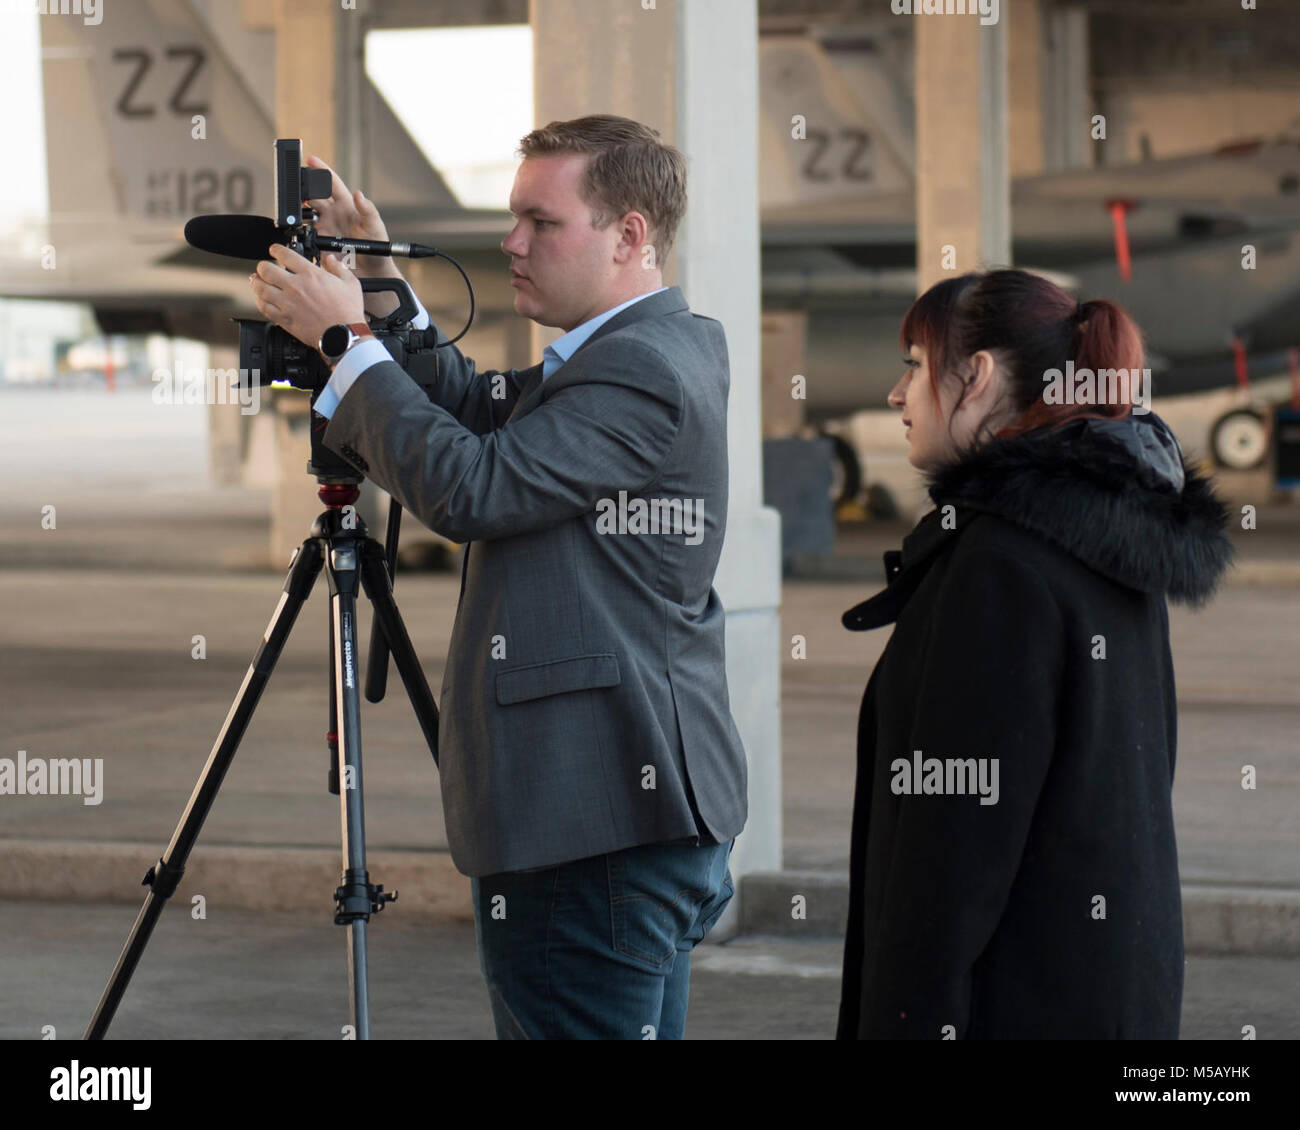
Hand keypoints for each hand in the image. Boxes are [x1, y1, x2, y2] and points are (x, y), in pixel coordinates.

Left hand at [249, 244, 364, 350]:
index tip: (275, 250)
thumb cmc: (348, 312)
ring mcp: (287, 303)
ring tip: (257, 282)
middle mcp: (295, 286)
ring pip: (260, 288)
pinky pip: (264, 308)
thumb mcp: (350, 284)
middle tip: (264, 268)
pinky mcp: (284, 319)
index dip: (276, 249)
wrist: (343, 336)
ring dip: (257, 283)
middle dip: (263, 266)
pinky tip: (262, 300)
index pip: (284, 254)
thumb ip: (338, 268)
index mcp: (310, 274)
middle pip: (266, 270)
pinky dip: (260, 302)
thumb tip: (331, 259)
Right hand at [303, 154, 394, 276]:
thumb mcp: (376, 228)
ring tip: (295, 211)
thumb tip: (359, 194)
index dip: (321, 170)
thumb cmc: (378, 249)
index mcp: (346, 206)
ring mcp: (323, 228)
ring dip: (298, 211)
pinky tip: (298, 232)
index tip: (311, 159)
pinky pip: (303, 235)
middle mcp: (332, 214)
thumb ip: (369, 211)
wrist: (373, 274)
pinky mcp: (318, 243)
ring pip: (304, 214)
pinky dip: (299, 232)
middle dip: (303, 189)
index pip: (331, 183)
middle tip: (296, 188)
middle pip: (312, 196)